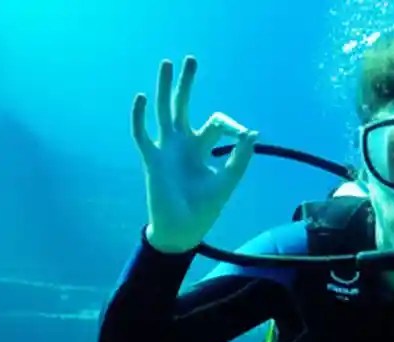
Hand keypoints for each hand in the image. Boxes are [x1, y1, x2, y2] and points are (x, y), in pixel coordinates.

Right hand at [130, 56, 258, 252]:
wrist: (183, 231)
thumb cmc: (204, 208)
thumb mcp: (227, 181)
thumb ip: (240, 158)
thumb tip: (253, 133)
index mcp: (201, 148)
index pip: (217, 123)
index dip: (232, 125)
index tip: (244, 136)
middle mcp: (182, 143)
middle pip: (183, 106)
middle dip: (187, 84)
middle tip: (191, 59)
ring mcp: (165, 149)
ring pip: (164, 111)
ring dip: (165, 88)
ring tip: (166, 63)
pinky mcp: (152, 160)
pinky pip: (142, 134)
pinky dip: (140, 116)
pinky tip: (141, 97)